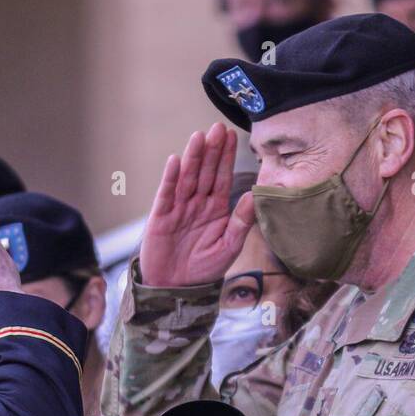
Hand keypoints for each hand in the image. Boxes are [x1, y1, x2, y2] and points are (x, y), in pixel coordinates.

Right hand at [139, 122, 254, 287]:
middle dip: (211, 150)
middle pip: (205, 172)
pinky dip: (170, 178)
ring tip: (199, 137)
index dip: (226, 157)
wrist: (176, 288)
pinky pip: (166, 194)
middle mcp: (197, 204)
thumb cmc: (204, 269)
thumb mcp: (228, 248)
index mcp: (215, 209)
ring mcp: (178, 208)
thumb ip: (241, 222)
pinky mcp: (161, 217)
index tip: (232, 135)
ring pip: (187, 178)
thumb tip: (254, 196)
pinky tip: (175, 161)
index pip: (222, 178)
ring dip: (193, 158)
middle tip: (218, 127)